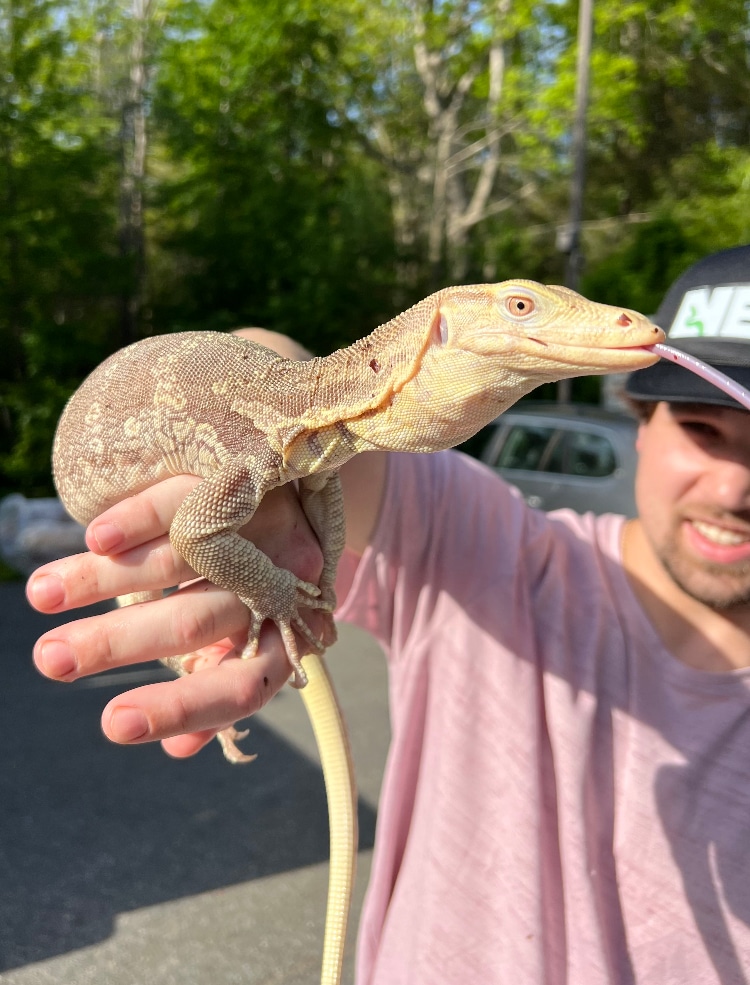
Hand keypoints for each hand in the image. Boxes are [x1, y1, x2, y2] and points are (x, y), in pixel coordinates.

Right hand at [26, 475, 326, 758]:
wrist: (306, 495)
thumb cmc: (261, 587)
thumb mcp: (252, 640)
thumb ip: (218, 685)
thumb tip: (179, 751)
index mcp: (288, 637)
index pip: (241, 687)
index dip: (179, 708)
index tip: (111, 724)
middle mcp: (281, 585)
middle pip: (195, 622)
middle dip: (117, 644)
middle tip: (51, 660)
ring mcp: (264, 528)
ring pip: (180, 561)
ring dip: (104, 580)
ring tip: (41, 597)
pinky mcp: (243, 480)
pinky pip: (188, 500)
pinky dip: (140, 520)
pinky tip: (96, 538)